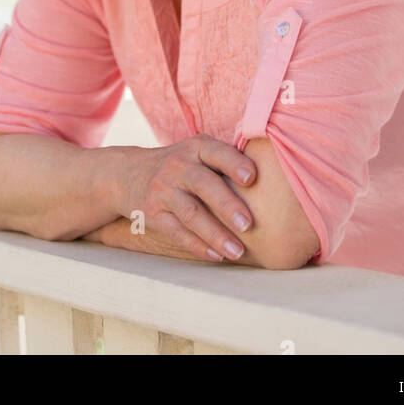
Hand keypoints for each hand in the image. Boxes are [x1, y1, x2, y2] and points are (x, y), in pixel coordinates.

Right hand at [117, 136, 257, 262]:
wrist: (129, 173)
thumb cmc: (181, 164)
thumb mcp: (197, 151)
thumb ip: (226, 160)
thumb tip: (274, 177)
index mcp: (195, 148)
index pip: (216, 153)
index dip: (233, 163)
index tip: (252, 178)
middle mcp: (178, 166)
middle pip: (203, 184)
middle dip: (226, 205)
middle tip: (249, 225)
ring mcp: (163, 190)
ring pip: (191, 213)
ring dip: (215, 234)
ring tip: (237, 251)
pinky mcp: (154, 213)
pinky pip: (177, 232)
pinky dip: (197, 245)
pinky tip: (217, 256)